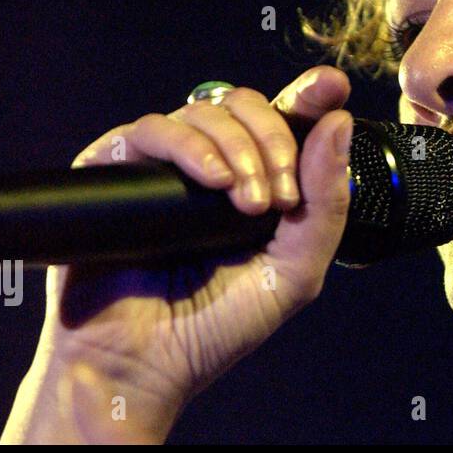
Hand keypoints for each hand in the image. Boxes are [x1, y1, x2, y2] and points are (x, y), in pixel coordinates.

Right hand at [2, 66, 353, 443]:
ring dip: (240, 148)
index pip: (286, 121)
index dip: (310, 96)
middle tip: (280, 195)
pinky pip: (150, 130)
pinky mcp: (114, 170)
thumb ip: (326, 204)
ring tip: (248, 202)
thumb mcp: (294, 272)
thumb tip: (338, 123)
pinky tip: (212, 181)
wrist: (142, 366)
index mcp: (256, 182)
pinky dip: (189, 147)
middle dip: (275, 139)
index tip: (331, 86)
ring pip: (204, 111)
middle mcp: (210, 165)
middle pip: (247, 106)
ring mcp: (161, 166)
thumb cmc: (215, 326)